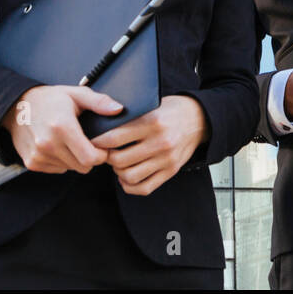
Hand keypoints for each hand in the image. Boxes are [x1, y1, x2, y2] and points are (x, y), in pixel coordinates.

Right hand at [1, 84, 121, 173]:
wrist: (16, 106)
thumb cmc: (50, 99)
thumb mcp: (76, 94)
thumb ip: (99, 102)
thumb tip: (119, 110)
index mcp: (62, 126)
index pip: (91, 158)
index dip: (101, 154)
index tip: (101, 145)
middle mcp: (48, 144)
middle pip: (83, 167)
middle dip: (90, 157)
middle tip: (87, 142)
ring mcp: (38, 155)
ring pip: (70, 169)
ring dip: (74, 159)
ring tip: (69, 141)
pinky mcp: (31, 163)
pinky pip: (57, 170)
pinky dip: (61, 161)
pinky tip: (57, 146)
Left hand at [90, 95, 209, 195]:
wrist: (200, 119)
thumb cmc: (172, 110)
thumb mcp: (152, 105)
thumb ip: (131, 117)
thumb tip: (102, 128)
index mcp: (152, 122)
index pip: (114, 138)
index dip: (98, 141)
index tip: (93, 141)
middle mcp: (160, 142)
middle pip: (119, 160)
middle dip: (107, 158)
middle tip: (106, 152)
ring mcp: (166, 159)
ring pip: (129, 176)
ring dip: (118, 172)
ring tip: (118, 163)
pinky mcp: (171, 171)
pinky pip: (144, 187)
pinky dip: (130, 186)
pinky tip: (127, 176)